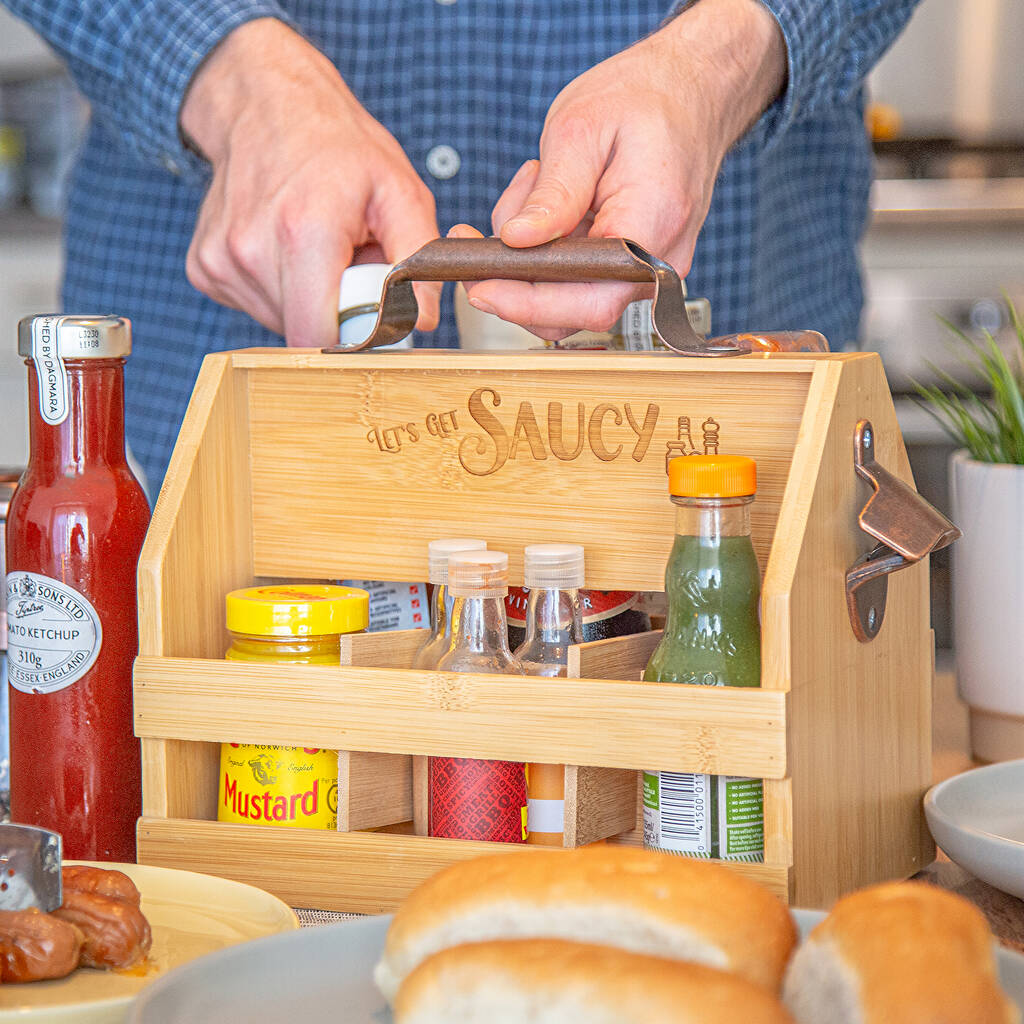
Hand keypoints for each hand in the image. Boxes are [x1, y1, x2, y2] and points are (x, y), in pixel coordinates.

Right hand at [181, 18, 440, 346]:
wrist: (266, 104)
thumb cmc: (337, 146)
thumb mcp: (398, 190)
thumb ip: (418, 257)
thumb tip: (424, 319)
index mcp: (303, 231)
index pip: (319, 337)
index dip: (351, 337)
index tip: (368, 312)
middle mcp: (250, 249)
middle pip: (301, 332)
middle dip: (333, 313)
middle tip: (346, 266)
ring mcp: (220, 259)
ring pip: (278, 321)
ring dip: (306, 299)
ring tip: (316, 250)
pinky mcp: (203, 267)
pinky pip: (253, 305)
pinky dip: (277, 290)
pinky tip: (284, 249)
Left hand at [463, 0, 785, 340]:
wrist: (690, 91)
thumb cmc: (645, 100)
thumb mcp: (583, 128)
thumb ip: (554, 192)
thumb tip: (518, 240)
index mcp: (653, 225)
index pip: (590, 298)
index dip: (530, 303)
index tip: (481, 288)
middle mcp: (657, 263)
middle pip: (574, 310)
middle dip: (514, 283)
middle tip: (470, 243)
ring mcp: (646, 270)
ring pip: (567, 296)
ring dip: (528, 257)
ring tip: (530, 186)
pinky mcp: (629, 267)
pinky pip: (576, 278)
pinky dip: (546, 250)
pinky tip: (547, 201)